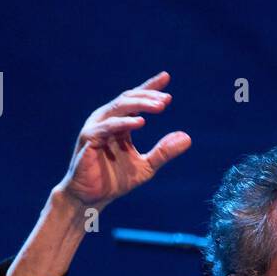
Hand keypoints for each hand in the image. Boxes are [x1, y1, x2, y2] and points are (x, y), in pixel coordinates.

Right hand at [56, 71, 190, 208]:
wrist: (92, 198)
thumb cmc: (115, 181)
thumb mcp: (147, 166)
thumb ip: (164, 151)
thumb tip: (187, 138)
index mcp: (120, 124)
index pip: (135, 100)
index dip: (150, 87)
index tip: (166, 77)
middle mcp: (107, 121)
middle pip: (128, 100)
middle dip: (148, 97)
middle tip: (167, 99)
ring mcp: (96, 128)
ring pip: (118, 108)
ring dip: (140, 105)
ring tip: (160, 106)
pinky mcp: (88, 140)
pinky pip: (106, 127)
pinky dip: (123, 123)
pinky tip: (141, 122)